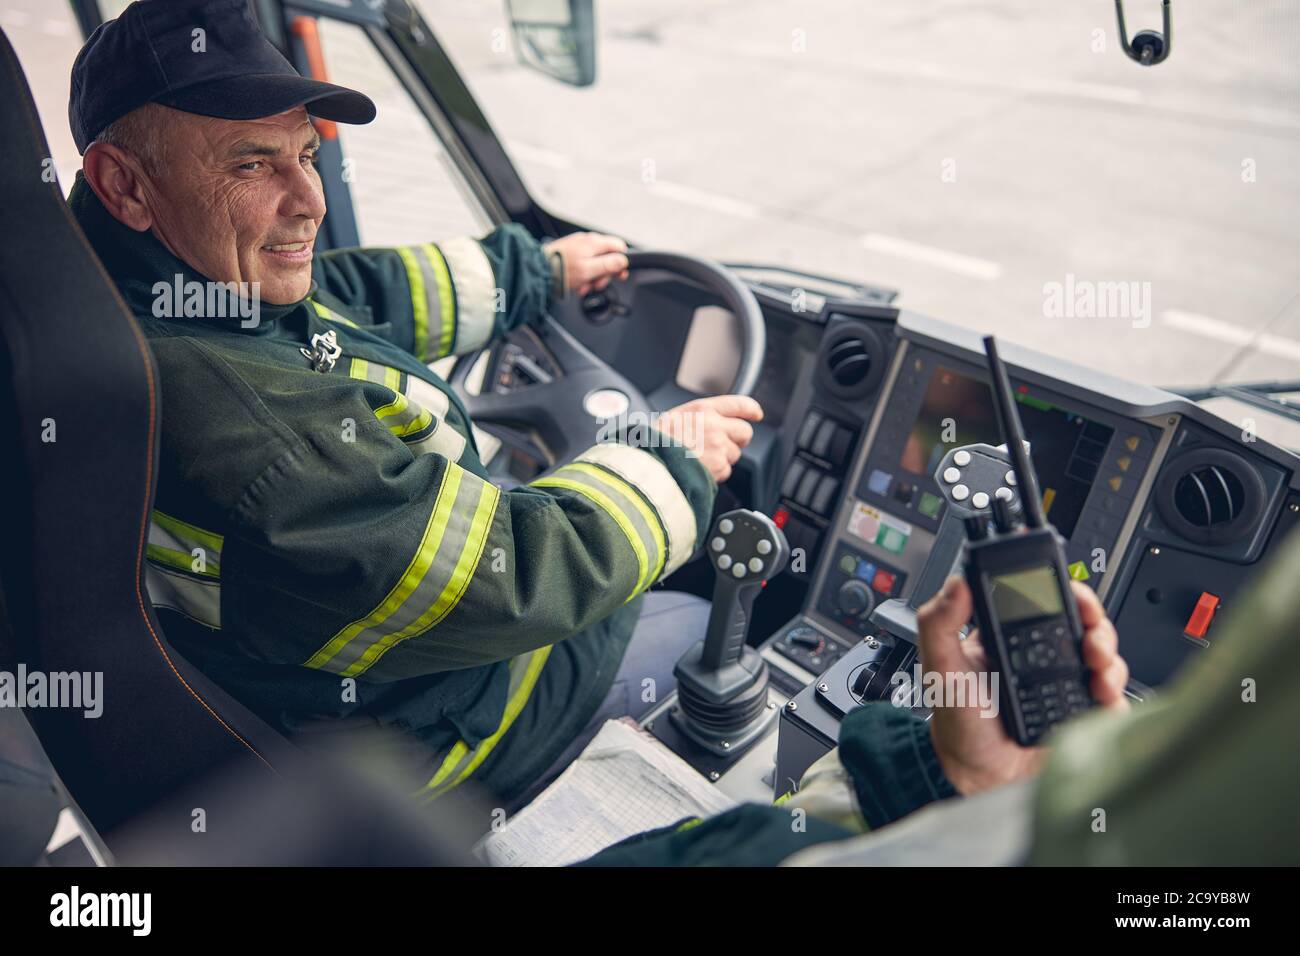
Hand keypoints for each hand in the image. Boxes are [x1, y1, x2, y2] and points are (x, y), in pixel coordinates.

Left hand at [543, 232, 628, 295]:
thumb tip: (624, 261)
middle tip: (596, 284)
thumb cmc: (560, 270)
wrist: (537, 271)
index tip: (618, 275)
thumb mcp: (588, 270)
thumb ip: (609, 265)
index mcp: (594, 242)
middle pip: (608, 257)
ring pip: (596, 262)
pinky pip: (584, 264)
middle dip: (604, 274)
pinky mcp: (571, 253)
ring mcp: (579, 246)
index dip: (621, 263)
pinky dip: (583, 275)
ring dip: (592, 277)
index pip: (619, 247)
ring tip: (583, 286)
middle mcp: (587, 241)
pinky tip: (577, 283)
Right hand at [655, 395, 763, 482]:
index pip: (738, 404)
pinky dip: (716, 473)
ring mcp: (719, 446)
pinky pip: (726, 471)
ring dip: (723, 458)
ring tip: (700, 460)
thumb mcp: (673, 418)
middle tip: (721, 445)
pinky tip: (699, 469)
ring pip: (735, 454)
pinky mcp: (719, 466)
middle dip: (737, 439)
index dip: (751, 409)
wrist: (650, 465)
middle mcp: (714, 425)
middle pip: (744, 431)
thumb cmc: (654, 444)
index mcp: (702, 409)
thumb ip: (697, 417)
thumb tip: (711, 422)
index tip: (756, 414)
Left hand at [916, 576, 1129, 795]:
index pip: (1046, 601)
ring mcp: (1066, 685)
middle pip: (1085, 626)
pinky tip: (1100, 697)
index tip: (1075, 597)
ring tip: (1096, 671)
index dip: (1066, 594)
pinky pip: (1113, 699)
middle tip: (1091, 640)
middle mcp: (1043, 658)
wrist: (976, 774)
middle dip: (1097, 626)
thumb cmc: (957, 722)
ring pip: (1105, 658)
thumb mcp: (941, 667)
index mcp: (1011, 637)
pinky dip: (1115, 696)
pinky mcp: (1082, 714)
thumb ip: (939, 623)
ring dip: (1109, 659)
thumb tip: (956, 584)